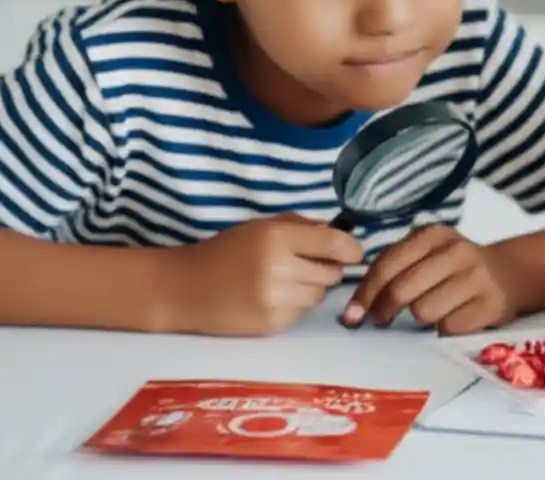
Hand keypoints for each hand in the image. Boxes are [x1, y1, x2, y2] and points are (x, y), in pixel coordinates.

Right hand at [165, 214, 363, 335]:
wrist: (183, 289)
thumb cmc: (225, 252)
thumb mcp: (261, 227)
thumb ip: (302, 227)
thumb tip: (341, 235)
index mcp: (278, 239)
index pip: (335, 244)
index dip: (351, 248)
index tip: (354, 252)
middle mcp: (280, 269)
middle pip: (332, 273)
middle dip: (325, 268)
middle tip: (304, 264)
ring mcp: (277, 300)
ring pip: (320, 295)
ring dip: (310, 288)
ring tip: (283, 281)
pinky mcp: (272, 324)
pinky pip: (301, 313)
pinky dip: (293, 305)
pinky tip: (269, 298)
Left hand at [342, 226, 516, 333]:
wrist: (510, 274)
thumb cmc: (455, 269)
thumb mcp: (428, 255)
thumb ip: (396, 270)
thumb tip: (356, 310)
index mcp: (433, 235)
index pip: (387, 265)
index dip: (365, 293)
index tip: (352, 315)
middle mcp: (457, 251)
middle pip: (402, 290)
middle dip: (385, 310)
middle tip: (382, 320)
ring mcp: (477, 277)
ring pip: (424, 311)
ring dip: (421, 320)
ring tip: (432, 312)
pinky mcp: (491, 304)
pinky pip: (449, 327)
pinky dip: (445, 329)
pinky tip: (454, 318)